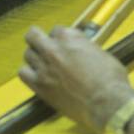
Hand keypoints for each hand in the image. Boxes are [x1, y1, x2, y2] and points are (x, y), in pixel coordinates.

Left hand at [18, 26, 133, 133]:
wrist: (107, 103)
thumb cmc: (110, 80)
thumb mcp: (102, 55)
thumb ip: (86, 49)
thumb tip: (83, 52)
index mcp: (70, 38)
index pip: (57, 30)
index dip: (61, 38)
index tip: (65, 45)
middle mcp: (54, 49)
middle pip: (34, 36)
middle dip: (38, 39)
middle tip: (44, 46)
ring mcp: (44, 67)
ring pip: (27, 54)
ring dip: (34, 56)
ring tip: (41, 63)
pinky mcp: (40, 85)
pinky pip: (23, 73)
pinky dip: (28, 73)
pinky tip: (35, 76)